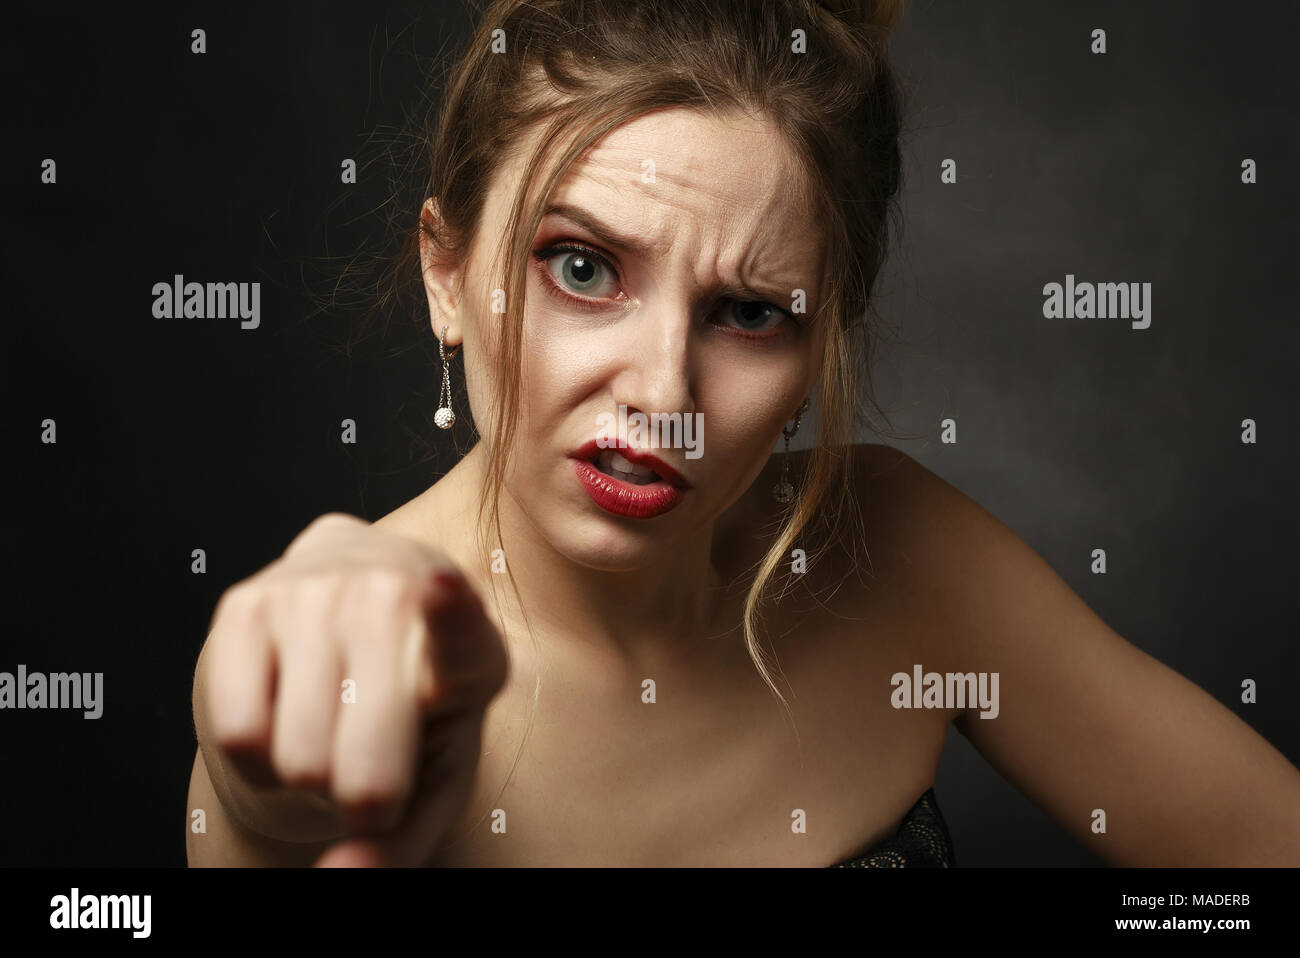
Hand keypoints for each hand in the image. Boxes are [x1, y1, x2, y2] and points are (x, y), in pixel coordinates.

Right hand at [196, 513, 507, 865]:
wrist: (367, 599)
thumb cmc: (416, 708)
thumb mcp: (437, 775)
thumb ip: (400, 843)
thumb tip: (338, 872)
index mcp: (466, 639)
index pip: (457, 629)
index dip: (449, 613)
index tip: (441, 589)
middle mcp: (390, 596)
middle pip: (360, 769)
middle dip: (363, 795)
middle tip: (376, 756)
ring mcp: (316, 592)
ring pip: (294, 758)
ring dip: (309, 774)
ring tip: (336, 727)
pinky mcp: (246, 602)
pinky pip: (238, 734)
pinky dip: (259, 758)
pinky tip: (288, 715)